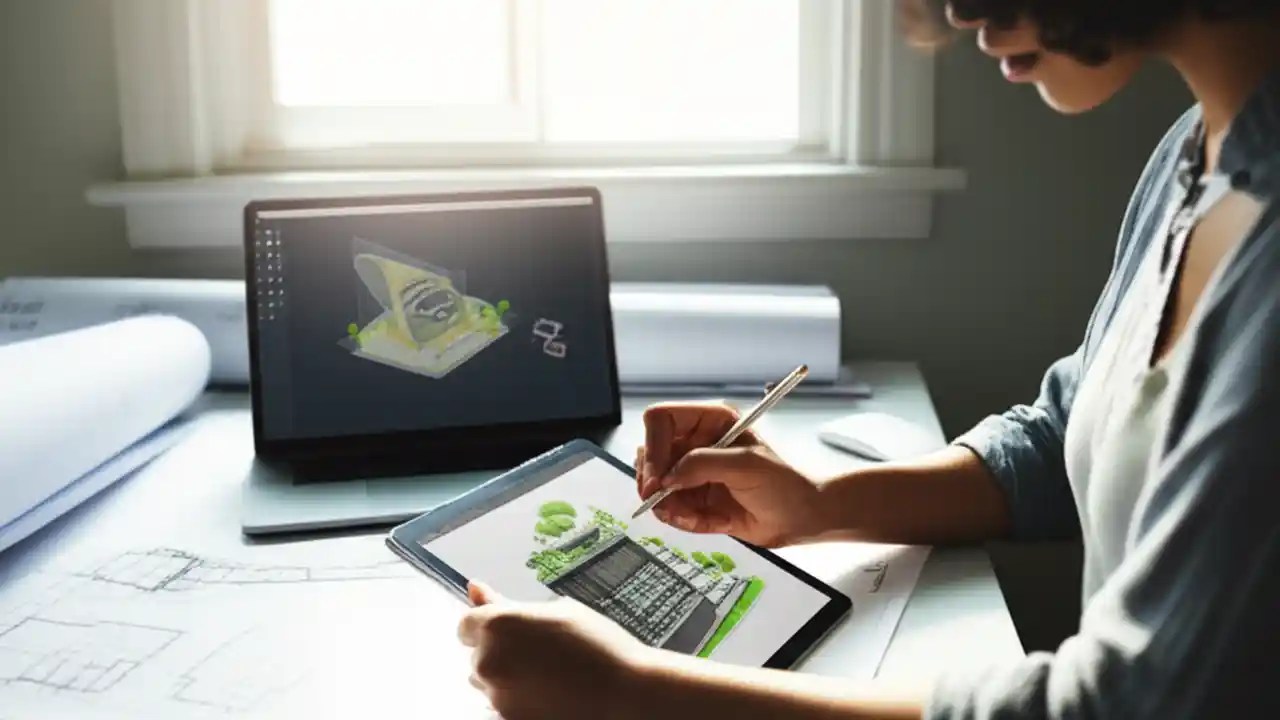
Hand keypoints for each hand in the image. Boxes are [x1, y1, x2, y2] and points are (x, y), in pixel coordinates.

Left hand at [459, 581, 653, 719]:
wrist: (627, 697)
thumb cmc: (599, 649)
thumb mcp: (557, 612)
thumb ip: (507, 603)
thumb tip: (474, 588)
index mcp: (497, 625)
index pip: (466, 625)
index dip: (490, 627)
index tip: (514, 632)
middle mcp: (489, 662)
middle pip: (478, 656)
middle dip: (501, 654)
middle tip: (543, 654)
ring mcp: (497, 698)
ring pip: (490, 685)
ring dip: (509, 680)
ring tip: (551, 676)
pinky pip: (501, 708)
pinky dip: (519, 702)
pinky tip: (550, 695)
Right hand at [636, 402, 824, 547]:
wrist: (801, 518)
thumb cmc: (783, 484)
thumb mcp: (746, 465)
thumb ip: (703, 464)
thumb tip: (667, 476)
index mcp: (709, 422)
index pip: (662, 419)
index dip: (654, 445)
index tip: (657, 476)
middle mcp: (696, 444)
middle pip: (650, 452)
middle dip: (652, 479)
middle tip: (658, 499)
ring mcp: (693, 473)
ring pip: (655, 484)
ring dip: (664, 503)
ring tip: (683, 515)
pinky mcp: (695, 500)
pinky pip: (671, 509)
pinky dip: (679, 518)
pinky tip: (699, 522)